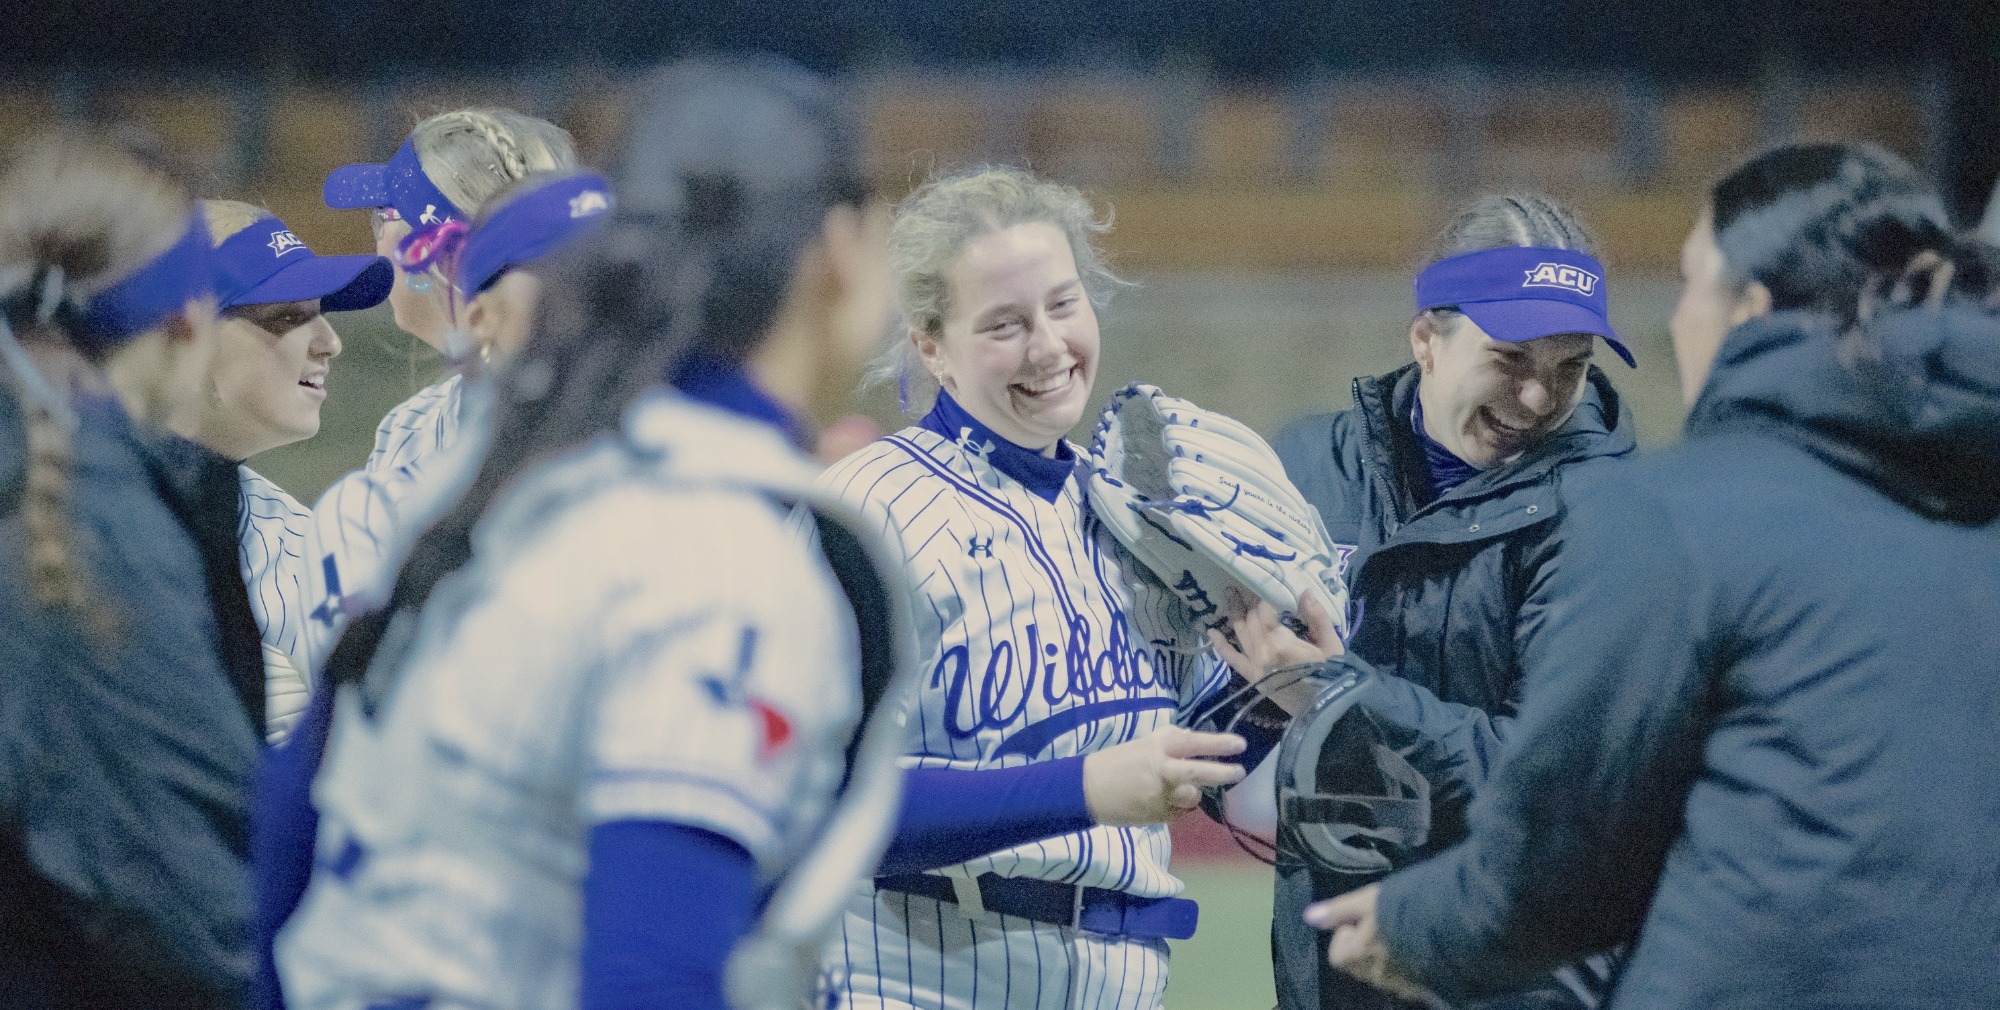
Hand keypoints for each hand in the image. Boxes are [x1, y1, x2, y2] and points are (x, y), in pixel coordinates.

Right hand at [1082, 726, 1246, 825]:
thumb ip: (1168, 739)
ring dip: (1192, 794)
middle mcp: (1161, 770)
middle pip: (1199, 772)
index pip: (1194, 743)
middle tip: (1239, 772)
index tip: (1240, 744)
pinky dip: (1177, 808)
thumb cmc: (1115, 762)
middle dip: (1223, 773)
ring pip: (1193, 797)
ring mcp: (1160, 795)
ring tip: (1177, 790)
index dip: (1219, 743)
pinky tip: (1161, 802)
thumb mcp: (1142, 743)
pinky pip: (1180, 813)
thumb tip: (1192, 737)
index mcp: (1157, 748)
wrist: (1087, 790)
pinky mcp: (1158, 815)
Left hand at [1208, 587, 1341, 713]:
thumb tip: (1305, 591)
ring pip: (1239, 632)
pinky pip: (1231, 658)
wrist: (1326, 711)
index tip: (1267, 583)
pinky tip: (1211, 631)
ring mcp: (1254, 665)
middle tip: (1246, 583)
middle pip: (1251, 619)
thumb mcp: (1332, 645)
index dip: (1265, 594)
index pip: (1266, 609)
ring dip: (1234, 612)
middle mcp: (1262, 651)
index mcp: (1281, 642)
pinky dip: (1220, 645)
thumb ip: (1317, 616)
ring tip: (1229, 594)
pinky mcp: (1251, 677)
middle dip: (1249, 600)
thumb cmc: (1333, 676)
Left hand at [1304, 885, 1435, 1004]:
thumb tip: (1308, 917)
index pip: (1337, 957)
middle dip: (1364, 948)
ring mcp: (1404, 986)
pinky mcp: (1427, 988)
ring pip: (1384, 975)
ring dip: (1386, 959)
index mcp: (1360, 957)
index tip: (1360, 920)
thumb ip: (1338, 910)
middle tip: (1383, 924)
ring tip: (1405, 933)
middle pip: (1360, 967)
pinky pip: (1408, 981)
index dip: (1345, 936)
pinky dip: (1408, 967)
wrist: (1457, 923)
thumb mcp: (1367, 900)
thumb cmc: (1406, 906)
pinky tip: (1422, 947)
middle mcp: (1378, 977)